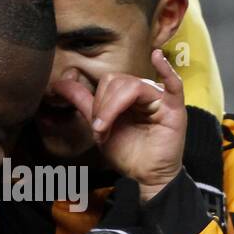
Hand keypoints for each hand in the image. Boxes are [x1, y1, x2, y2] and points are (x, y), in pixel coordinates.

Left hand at [54, 49, 185, 200]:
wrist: (146, 176)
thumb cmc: (128, 153)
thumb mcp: (101, 127)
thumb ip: (84, 103)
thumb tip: (59, 84)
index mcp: (128, 93)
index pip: (108, 82)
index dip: (98, 103)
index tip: (96, 129)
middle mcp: (144, 92)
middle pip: (118, 82)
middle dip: (104, 107)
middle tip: (102, 131)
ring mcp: (160, 98)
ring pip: (132, 86)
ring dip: (113, 108)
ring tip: (109, 131)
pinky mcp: (174, 109)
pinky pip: (173, 85)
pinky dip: (166, 70)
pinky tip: (157, 57)